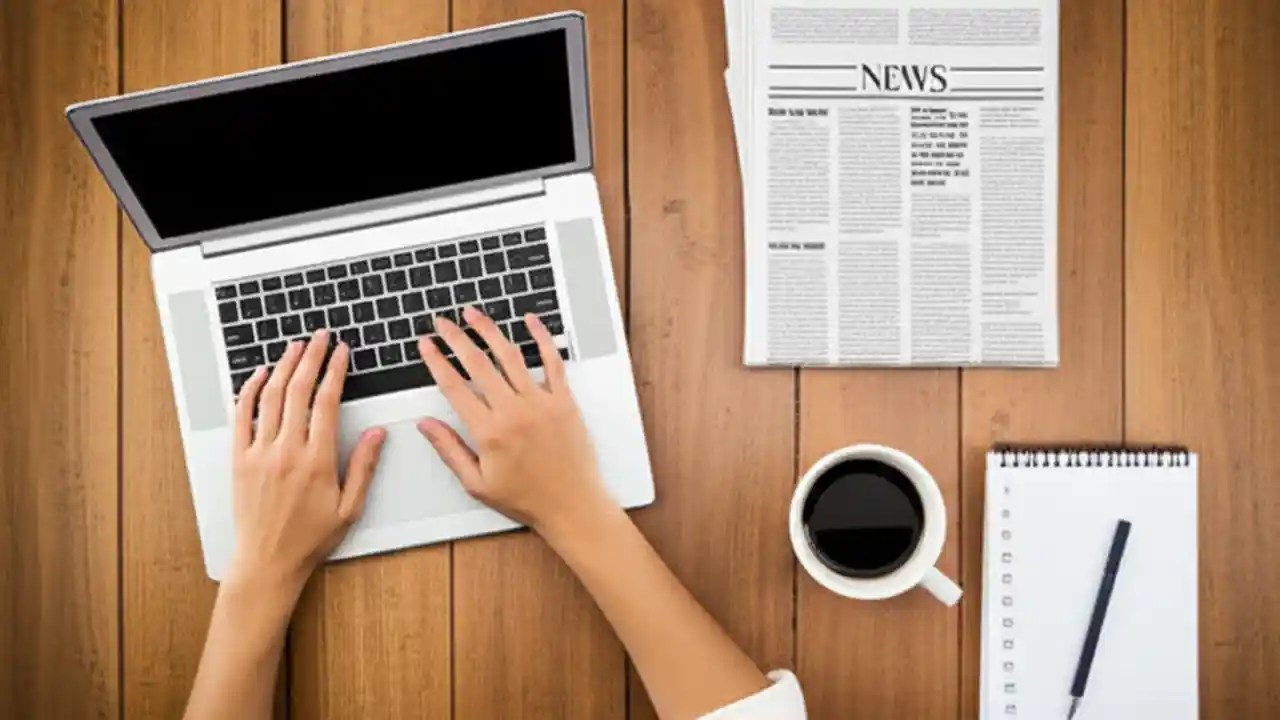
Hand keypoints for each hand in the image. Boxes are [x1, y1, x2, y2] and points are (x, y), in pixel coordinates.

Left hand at [228, 330, 385, 591]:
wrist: (267, 562)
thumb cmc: (309, 538)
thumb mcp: (350, 507)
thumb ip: (363, 467)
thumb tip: (376, 433)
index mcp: (317, 461)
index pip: (326, 402)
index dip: (335, 371)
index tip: (341, 352)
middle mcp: (286, 451)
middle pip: (298, 390)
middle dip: (311, 357)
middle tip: (320, 337)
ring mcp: (259, 453)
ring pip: (270, 397)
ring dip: (283, 366)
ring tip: (295, 347)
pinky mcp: (239, 459)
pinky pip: (241, 416)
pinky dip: (249, 390)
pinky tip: (258, 375)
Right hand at [416, 307, 615, 537]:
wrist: (572, 505)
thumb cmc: (527, 498)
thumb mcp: (477, 482)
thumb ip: (449, 449)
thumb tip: (426, 424)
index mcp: (488, 432)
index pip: (454, 386)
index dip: (436, 361)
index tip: (426, 345)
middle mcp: (513, 411)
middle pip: (477, 363)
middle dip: (456, 338)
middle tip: (442, 322)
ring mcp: (540, 403)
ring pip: (510, 356)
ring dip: (489, 330)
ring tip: (473, 314)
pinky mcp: (563, 401)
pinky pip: (552, 361)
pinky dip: (541, 338)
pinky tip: (529, 320)